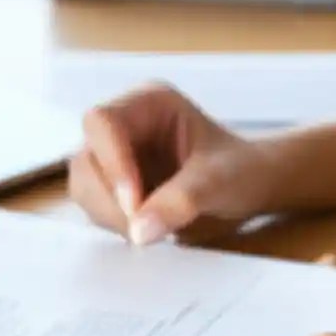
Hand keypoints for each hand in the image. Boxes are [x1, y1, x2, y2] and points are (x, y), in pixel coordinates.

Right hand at [68, 84, 279, 244]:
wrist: (252, 188)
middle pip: (86, 158)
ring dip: (110, 215)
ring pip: (84, 186)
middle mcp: (124, 125)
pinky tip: (148, 229)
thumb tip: (139, 231)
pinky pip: (94, 207)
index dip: (112, 164)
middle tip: (145, 228)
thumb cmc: (242, 170)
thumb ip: (181, 202)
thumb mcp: (219, 182)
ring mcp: (114, 156)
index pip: (104, 124)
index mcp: (148, 103)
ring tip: (154, 229)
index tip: (135, 205)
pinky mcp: (112, 186)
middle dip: (110, 199)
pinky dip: (114, 225)